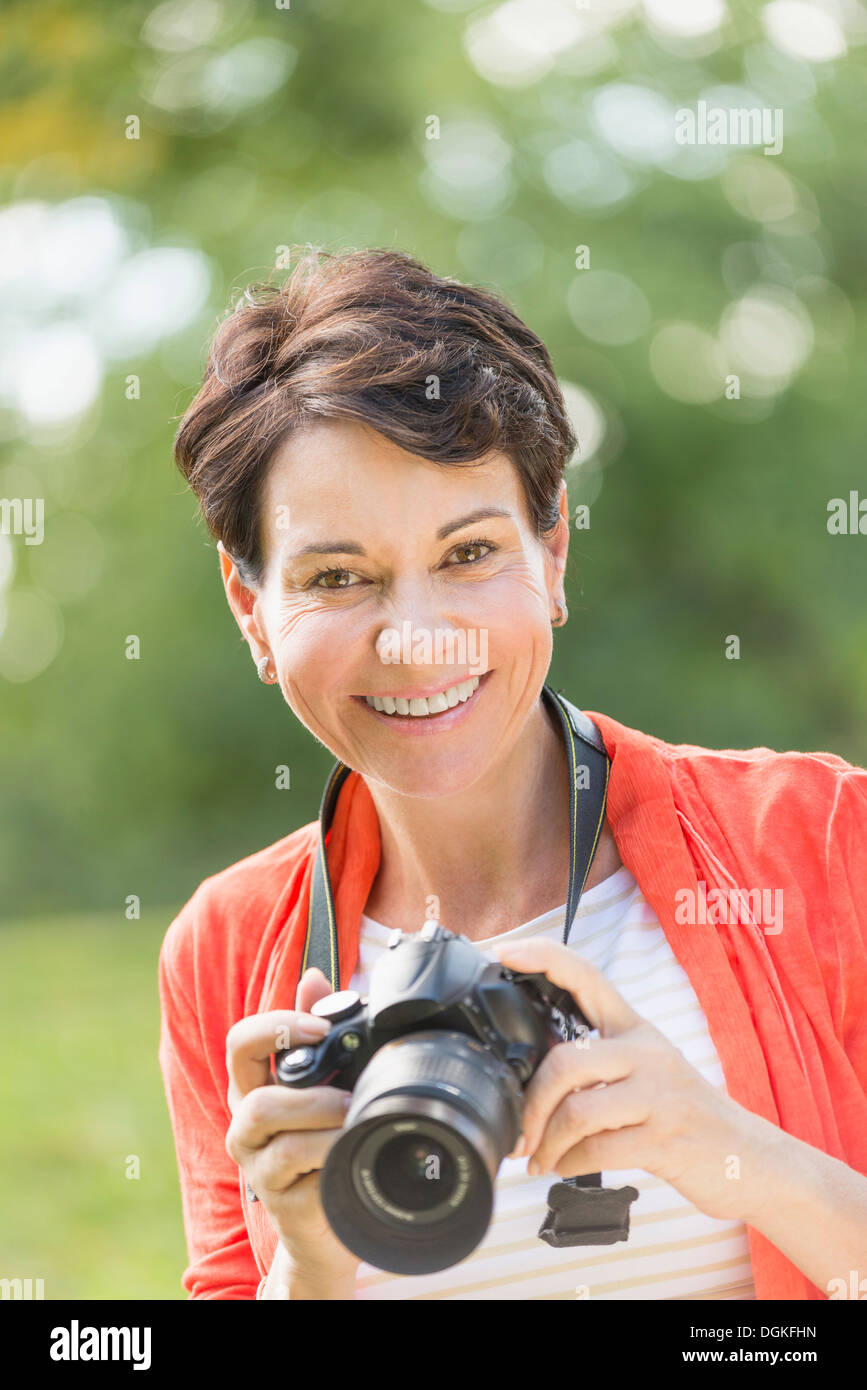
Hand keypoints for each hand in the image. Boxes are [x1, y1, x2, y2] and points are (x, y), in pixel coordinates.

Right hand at [225, 967, 360, 1289]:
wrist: (338, 1223)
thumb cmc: (331, 1143)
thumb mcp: (328, 1082)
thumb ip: (317, 1031)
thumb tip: (312, 977)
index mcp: (256, 1088)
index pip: (241, 1044)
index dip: (277, 1027)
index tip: (320, 1026)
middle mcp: (248, 1126)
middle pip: (254, 1095)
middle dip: (307, 1087)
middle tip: (349, 1091)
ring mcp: (259, 1167)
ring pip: (273, 1127)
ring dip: (321, 1115)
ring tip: (353, 1118)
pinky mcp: (280, 1202)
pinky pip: (297, 1163)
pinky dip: (329, 1149)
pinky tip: (351, 1150)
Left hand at [491, 939, 769, 1223]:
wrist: (752, 1158)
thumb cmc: (684, 1114)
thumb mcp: (648, 1070)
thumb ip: (600, 1061)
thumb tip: (532, 1074)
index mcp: (636, 1028)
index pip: (586, 976)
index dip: (545, 958)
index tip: (505, 952)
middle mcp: (648, 1052)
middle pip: (565, 1062)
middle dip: (530, 1106)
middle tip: (519, 1136)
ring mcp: (660, 1095)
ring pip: (577, 1111)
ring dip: (547, 1143)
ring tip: (539, 1159)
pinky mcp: (666, 1139)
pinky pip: (598, 1150)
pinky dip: (569, 1165)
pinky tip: (565, 1168)